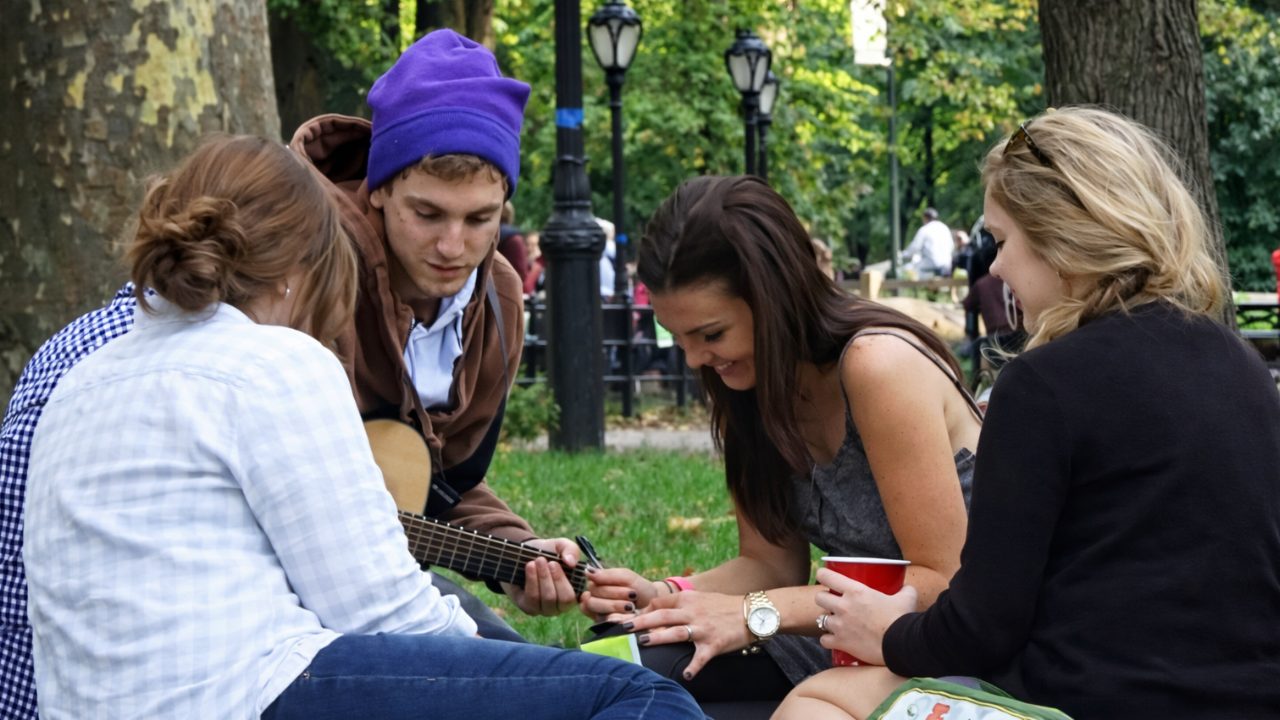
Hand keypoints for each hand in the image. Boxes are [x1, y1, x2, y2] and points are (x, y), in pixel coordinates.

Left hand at [502, 537, 578, 616]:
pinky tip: (529, 568)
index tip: (555, 563)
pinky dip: (531, 581)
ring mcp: (545, 609)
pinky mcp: (530, 609)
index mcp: (573, 593)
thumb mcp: (561, 546)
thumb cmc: (548, 553)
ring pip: (547, 598)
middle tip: (542, 560)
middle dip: (552, 578)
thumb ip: (571, 550)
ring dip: (541, 578)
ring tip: (536, 561)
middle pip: (562, 599)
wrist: (525, 556)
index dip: (565, 581)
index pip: (573, 596)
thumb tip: (571, 562)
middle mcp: (561, 606)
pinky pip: (532, 599)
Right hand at [578, 567, 660, 619]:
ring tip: (632, 606)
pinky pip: (603, 622)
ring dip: (615, 606)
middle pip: (592, 598)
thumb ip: (607, 575)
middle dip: (614, 596)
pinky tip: (629, 616)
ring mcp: (598, 614)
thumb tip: (586, 571)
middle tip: (632, 596)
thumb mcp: (626, 577)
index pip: (590, 585)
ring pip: (596, 610)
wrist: (654, 606)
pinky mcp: (604, 627)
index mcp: (598, 585)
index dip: (606, 585)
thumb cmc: (640, 589)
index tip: (625, 585)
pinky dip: (618, 618)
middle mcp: (595, 599)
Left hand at [624, 591, 753, 680]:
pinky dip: (693, 666)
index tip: (629, 619)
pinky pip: (701, 657)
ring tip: (644, 643)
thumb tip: (657, 610)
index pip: (660, 604)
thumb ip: (680, 603)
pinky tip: (685, 675)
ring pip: (677, 632)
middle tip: (624, 628)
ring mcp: (704, 628)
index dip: (643, 611)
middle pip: (662, 616)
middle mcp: (694, 612)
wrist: (752, 612)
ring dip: (659, 638)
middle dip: (642, 622)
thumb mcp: (700, 598)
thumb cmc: (723, 606)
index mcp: (688, 599)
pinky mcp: (715, 643)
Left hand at [814, 567, 917, 665]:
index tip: (825, 577)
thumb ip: (905, 590)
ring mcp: (840, 625)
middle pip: (819, 597)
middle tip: (834, 603)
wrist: (902, 644)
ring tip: (836, 623)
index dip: (823, 575)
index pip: (825, 576)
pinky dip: (828, 640)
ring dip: (827, 621)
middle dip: (824, 599)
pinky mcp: (841, 643)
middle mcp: (843, 606)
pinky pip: (824, 640)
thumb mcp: (907, 598)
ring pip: (820, 620)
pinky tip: (834, 640)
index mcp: (855, 590)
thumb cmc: (903, 619)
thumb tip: (907, 588)